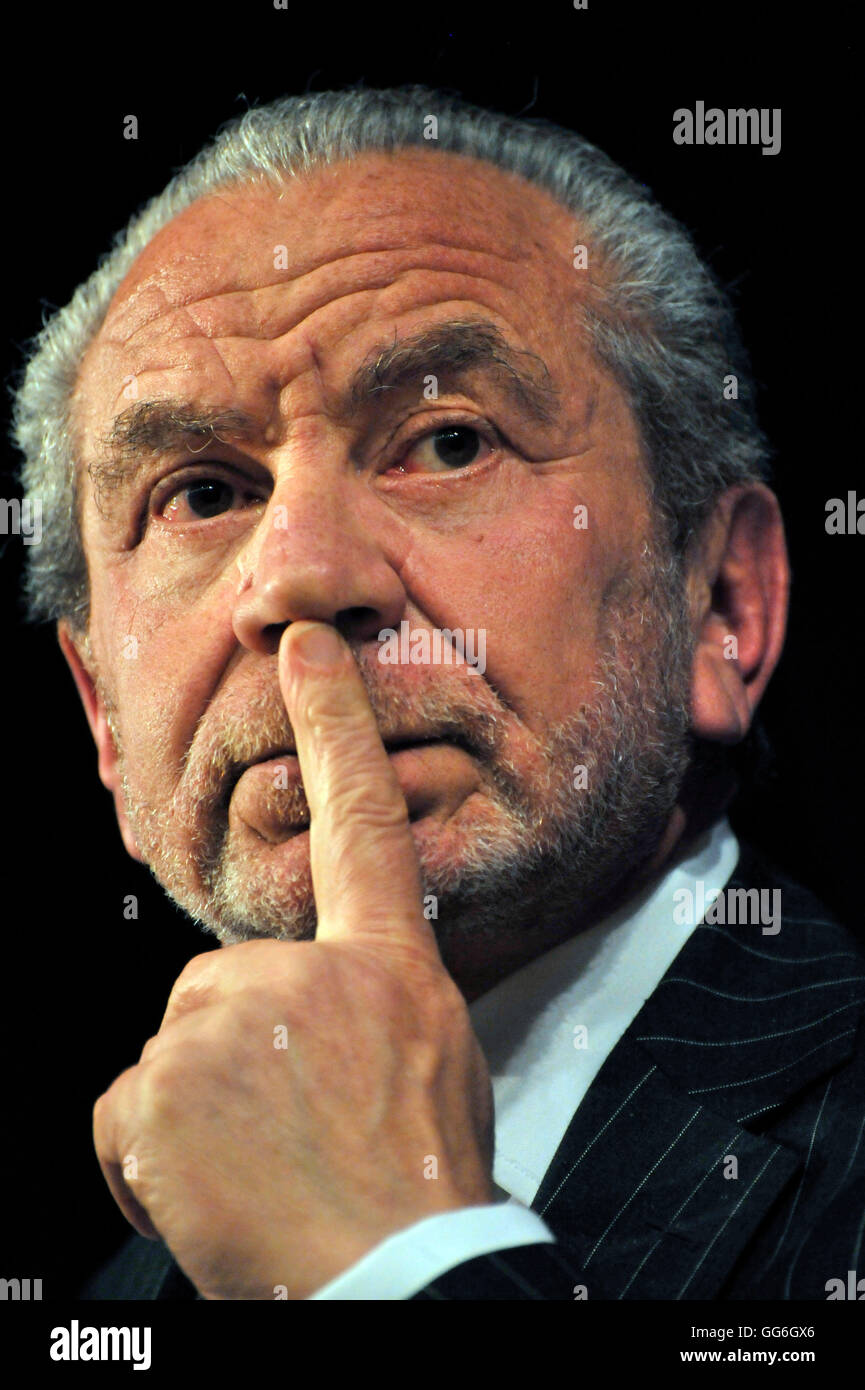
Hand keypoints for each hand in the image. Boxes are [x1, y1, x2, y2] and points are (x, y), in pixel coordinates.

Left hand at [92, 621, 494, 1298]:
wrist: (395, 1271)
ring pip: (180, 1048)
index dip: (331, 721)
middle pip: (227, 977)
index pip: (358, 816)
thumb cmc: (422, 1174)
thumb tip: (333, 1001)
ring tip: (260, 1163)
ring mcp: (226, 1024)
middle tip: (287, 1122)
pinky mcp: (163, 1084)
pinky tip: (208, 1187)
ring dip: (204, 1108)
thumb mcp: (433, 1058)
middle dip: (241, 1047)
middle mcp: (301, 971)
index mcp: (382, 962)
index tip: (304, 644)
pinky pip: (129, 1112)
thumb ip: (377, 1000)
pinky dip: (152, 1158)